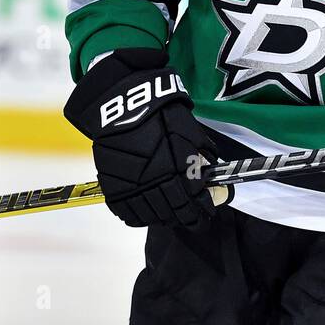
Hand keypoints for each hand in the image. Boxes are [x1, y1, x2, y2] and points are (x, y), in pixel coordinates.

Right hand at [64, 47, 219, 227]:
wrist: (125, 106)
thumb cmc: (163, 115)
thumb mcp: (192, 132)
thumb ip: (203, 156)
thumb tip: (210, 170)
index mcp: (180, 175)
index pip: (195, 208)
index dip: (204, 213)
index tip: (206, 212)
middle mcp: (158, 188)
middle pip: (175, 217)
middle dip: (186, 218)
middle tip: (190, 216)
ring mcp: (134, 190)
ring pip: (153, 219)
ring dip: (164, 218)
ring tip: (168, 212)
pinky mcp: (115, 189)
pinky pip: (129, 215)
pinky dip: (139, 217)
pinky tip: (145, 210)